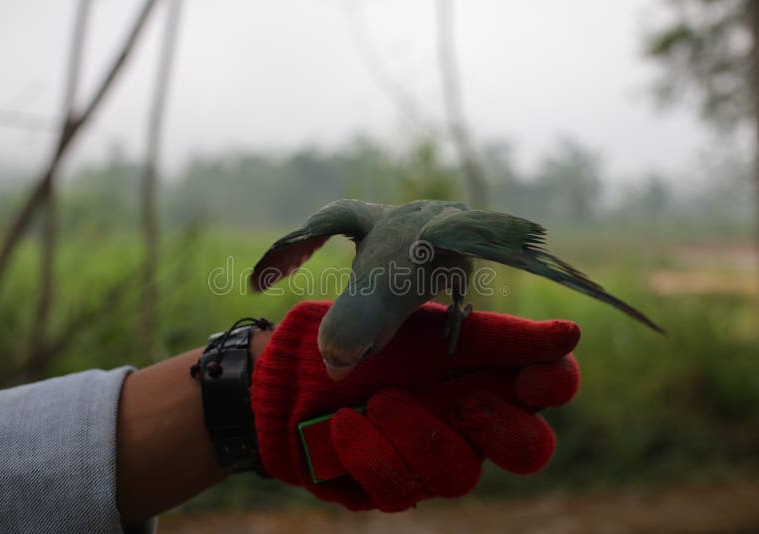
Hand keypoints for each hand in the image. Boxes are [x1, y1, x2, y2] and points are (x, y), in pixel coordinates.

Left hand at [250, 301, 580, 511]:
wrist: (289, 376)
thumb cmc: (361, 343)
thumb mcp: (422, 328)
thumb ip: (491, 337)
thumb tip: (568, 336)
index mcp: (486, 372)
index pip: (551, 384)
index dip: (556, 384)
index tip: (535, 377)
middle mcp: (472, 421)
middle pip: (529, 449)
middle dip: (500, 429)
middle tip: (465, 403)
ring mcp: (435, 458)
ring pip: (461, 475)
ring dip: (417, 435)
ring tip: (375, 401)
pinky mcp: (396, 487)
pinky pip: (402, 492)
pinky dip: (371, 455)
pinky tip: (343, 425)